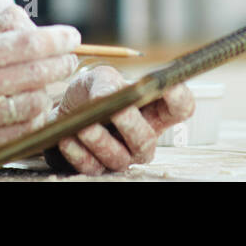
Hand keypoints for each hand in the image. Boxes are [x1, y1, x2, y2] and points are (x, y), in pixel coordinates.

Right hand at [0, 5, 80, 165]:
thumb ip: (0, 31)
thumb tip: (46, 33)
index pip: (24, 45)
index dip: (56, 40)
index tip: (73, 37)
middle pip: (34, 74)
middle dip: (61, 64)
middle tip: (70, 60)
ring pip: (34, 105)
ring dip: (49, 94)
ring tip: (48, 87)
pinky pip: (24, 133)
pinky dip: (38, 121)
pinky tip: (37, 111)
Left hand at [46, 65, 195, 174]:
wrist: (64, 109)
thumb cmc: (92, 92)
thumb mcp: (100, 76)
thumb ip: (109, 81)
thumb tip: (111, 94)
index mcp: (154, 111)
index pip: (181, 108)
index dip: (179, 98)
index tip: (165, 85)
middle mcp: (144, 137)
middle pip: (148, 140)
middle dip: (131, 125)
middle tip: (116, 111)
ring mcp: (123, 155)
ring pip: (119, 158)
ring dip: (100, 140)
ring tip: (84, 126)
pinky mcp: (98, 168)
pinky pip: (92, 167)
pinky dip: (78, 152)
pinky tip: (68, 138)